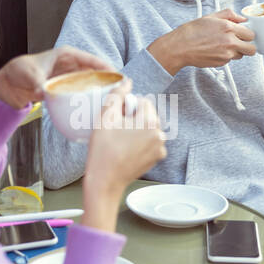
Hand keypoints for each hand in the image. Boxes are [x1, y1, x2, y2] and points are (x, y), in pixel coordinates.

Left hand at [0, 46, 113, 108]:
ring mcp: (70, 77)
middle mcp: (71, 64)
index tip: (117, 76)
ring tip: (114, 101)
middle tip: (121, 91)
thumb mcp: (29, 74)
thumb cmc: (19, 71)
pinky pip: (82, 92)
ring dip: (101, 91)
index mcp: (66, 55)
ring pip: (91, 82)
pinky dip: (89, 98)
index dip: (105, 67)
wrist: (11, 84)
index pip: (91, 59)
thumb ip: (38, 82)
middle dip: (109, 80)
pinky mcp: (67, 88)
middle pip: (96, 71)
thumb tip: (44, 91)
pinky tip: (96, 108)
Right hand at [84, 78, 166, 192]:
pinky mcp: (155, 159)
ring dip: (135, 130)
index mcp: (151, 122)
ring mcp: (160, 149)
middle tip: (116, 129)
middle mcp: (160, 135)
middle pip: (147, 115)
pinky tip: (125, 149)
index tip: (116, 118)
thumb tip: (127, 82)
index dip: (127, 106)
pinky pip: (148, 142)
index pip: (142, 101)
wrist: (105, 181)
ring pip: (147, 129)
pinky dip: (139, 142)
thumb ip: (117, 95)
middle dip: (133, 118)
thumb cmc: (103, 150)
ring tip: (119, 140)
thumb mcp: (105, 116)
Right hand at [149, 9, 256, 73]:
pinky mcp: (221, 63)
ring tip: (222, 45)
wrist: (180, 47)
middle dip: (247, 46)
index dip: (247, 34)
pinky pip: (229, 60)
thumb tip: (242, 19)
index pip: (251, 34)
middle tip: (239, 42)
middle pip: (251, 49)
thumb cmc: (192, 31)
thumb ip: (229, 15)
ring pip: (241, 55)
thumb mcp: (211, 16)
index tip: (243, 34)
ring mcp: (226, 54)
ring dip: (236, 51)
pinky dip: (225, 56)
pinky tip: (215, 50)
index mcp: (228, 27)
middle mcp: (230, 42)